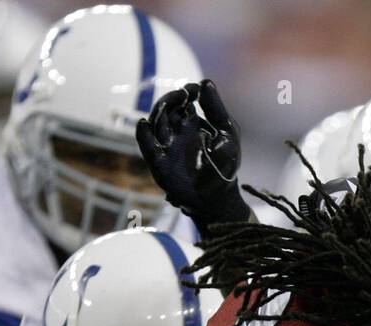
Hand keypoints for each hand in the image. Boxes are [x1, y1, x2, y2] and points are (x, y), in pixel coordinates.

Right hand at [135, 79, 247, 230]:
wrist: (220, 198)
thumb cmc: (225, 166)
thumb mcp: (227, 134)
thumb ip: (216, 110)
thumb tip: (205, 82)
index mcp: (191, 124)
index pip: (181, 101)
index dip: (185, 92)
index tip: (194, 90)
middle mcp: (176, 133)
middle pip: (165, 109)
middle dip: (171, 99)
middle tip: (183, 95)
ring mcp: (166, 147)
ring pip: (154, 123)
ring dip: (159, 111)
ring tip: (171, 105)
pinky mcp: (159, 164)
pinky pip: (146, 146)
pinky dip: (143, 134)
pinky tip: (144, 124)